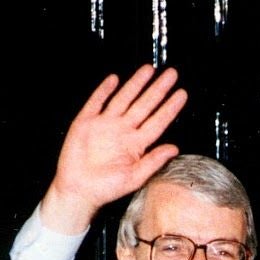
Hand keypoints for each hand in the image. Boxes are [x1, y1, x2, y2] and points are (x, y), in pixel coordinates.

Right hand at [40, 65, 188, 233]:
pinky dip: (104, 90)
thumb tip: (174, 148)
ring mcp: (105, 125)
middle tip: (171, 74)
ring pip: (124, 99)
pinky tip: (114, 79)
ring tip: (149, 69)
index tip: (182, 94)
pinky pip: (97, 102)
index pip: (158, 121)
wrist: (78, 190)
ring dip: (136, 84)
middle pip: (144, 105)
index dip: (170, 107)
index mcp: (136, 145)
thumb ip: (154, 161)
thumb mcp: (134, 178)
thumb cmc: (105, 188)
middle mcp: (123, 131)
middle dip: (158, 89)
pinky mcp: (86, 122)